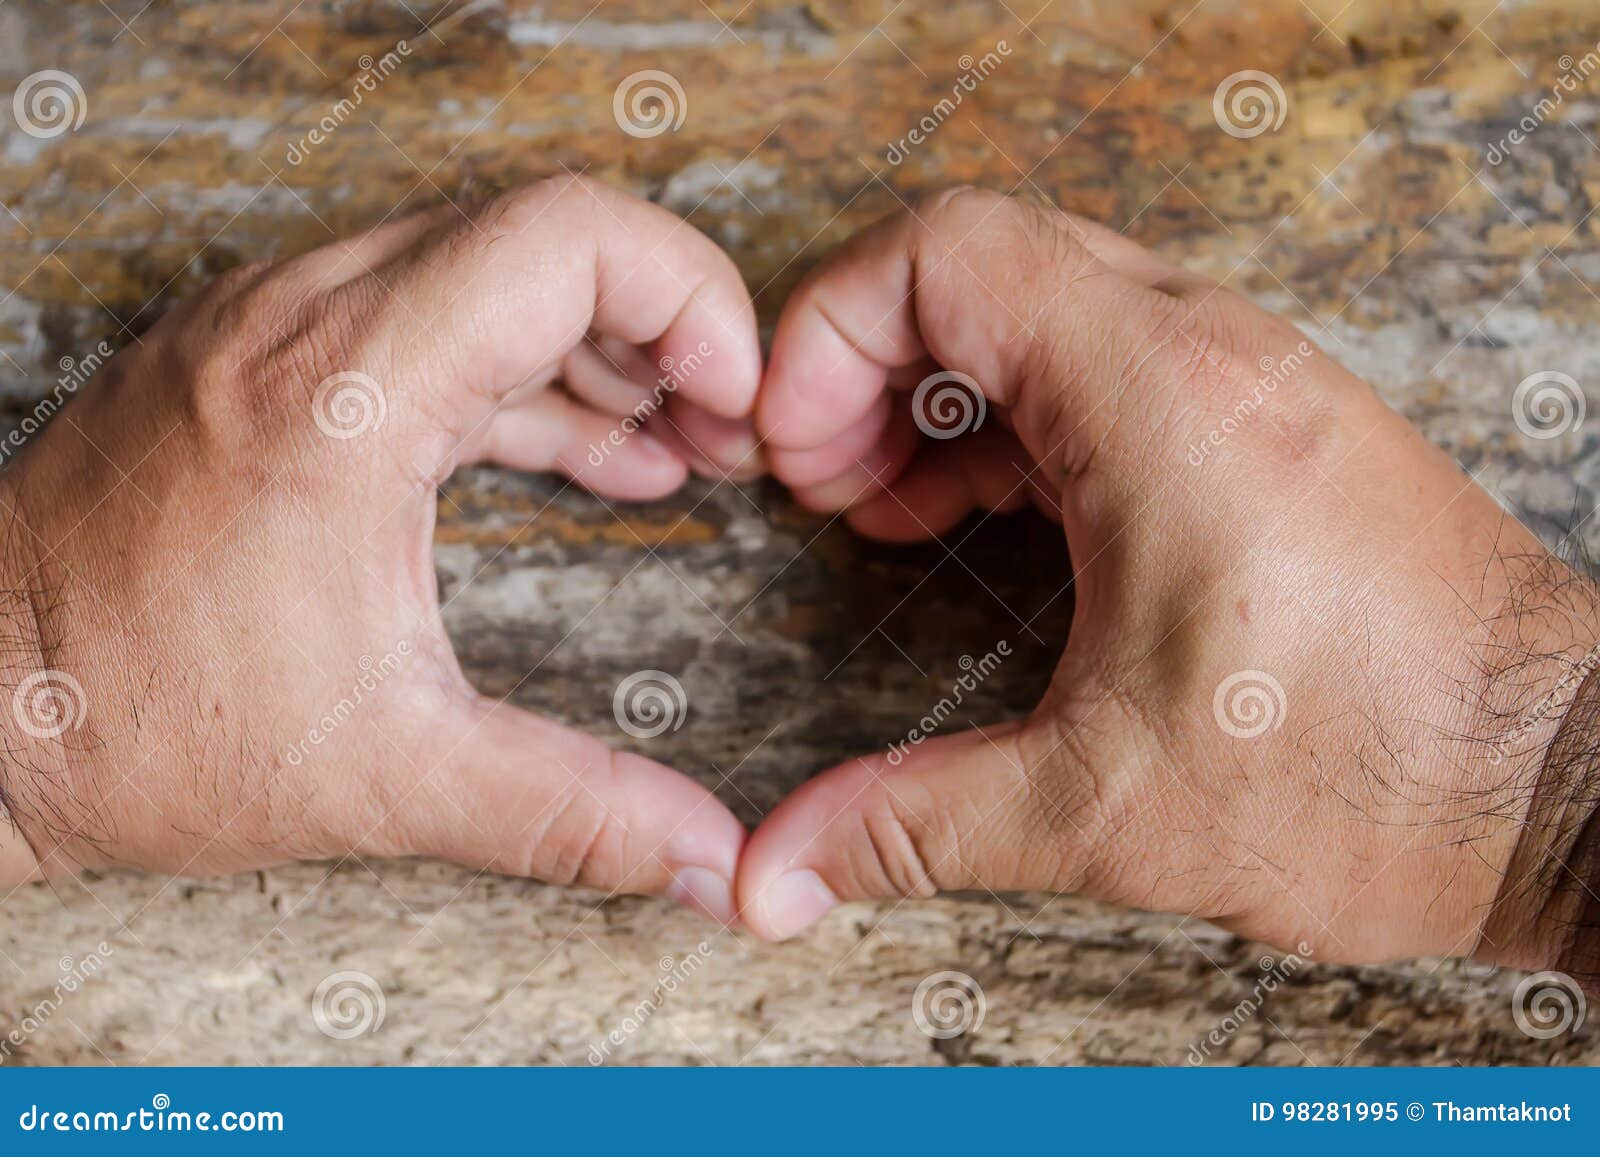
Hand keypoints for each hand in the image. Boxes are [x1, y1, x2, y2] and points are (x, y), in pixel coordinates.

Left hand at [0, 176, 761, 922]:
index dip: (691, 302)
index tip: (736, 406)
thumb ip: (575, 814)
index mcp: (342, 387)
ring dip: (598, 351)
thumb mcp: (389, 780)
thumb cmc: (136, 724)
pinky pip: (424, 320)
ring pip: (483, 271)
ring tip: (680, 447)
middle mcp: (299, 319)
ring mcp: (267, 327)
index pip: (567, 239)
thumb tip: (709, 861)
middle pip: (540, 238)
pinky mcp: (254, 360)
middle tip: (728, 436)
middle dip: (664, 328)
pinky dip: (523, 375)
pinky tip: (590, 453)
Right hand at [736, 188, 1598, 968]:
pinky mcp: (1266, 425)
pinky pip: (1104, 366)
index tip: (796, 447)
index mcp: (1160, 400)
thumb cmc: (1383, 773)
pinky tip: (979, 514)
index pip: (948, 250)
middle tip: (822, 479)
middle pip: (984, 263)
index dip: (833, 333)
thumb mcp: (1108, 808)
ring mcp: (1248, 379)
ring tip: (880, 502)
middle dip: (870, 363)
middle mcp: (1209, 355)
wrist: (1566, 784)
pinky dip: (1016, 419)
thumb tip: (781, 870)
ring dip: (941, 391)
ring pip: (1045, 307)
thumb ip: (914, 823)